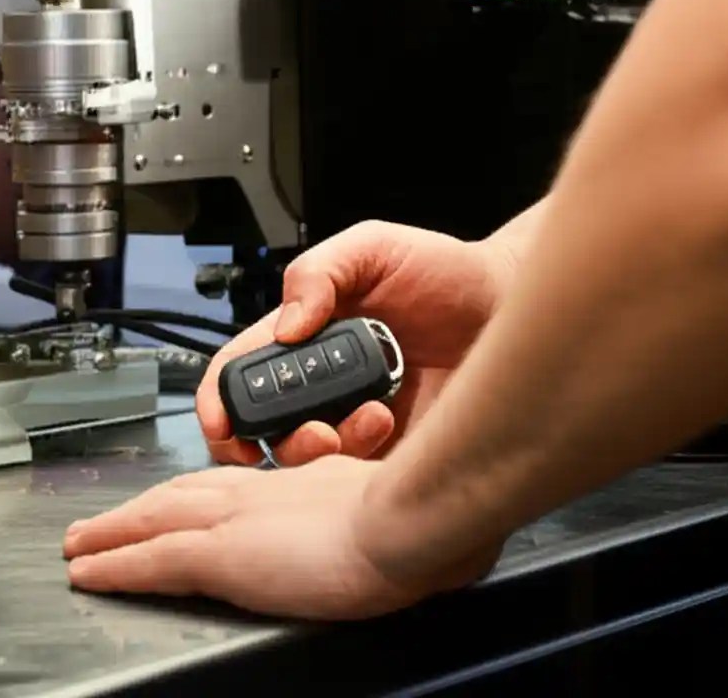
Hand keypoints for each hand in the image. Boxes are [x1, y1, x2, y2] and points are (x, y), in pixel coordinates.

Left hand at [64, 456, 490, 619]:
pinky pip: (150, 559)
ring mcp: (233, 520)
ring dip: (110, 533)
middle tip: (99, 524)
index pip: (221, 485)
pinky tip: (88, 573)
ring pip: (151, 521)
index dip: (186, 494)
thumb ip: (355, 512)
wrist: (411, 521)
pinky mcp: (220, 553)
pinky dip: (114, 565)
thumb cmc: (411, 515)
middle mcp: (253, 493)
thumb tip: (366, 528)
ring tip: (80, 546)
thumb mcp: (379, 501)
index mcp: (292, 484)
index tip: (166, 502)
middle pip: (175, 496)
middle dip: (134, 510)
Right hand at [197, 221, 513, 465]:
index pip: (240, 375)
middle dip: (270, 440)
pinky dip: (360, 462)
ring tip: (370, 417)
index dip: (219, 403)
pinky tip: (388, 427)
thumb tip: (285, 324)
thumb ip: (318, 271)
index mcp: (303, 338)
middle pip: (262, 431)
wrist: (509, 304)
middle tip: (310, 428)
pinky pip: (355, 479)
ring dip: (323, 449)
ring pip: (306, 461)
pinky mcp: (391, 453)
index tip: (222, 423)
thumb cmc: (446, 272)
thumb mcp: (372, 248)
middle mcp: (322, 386)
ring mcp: (353, 421)